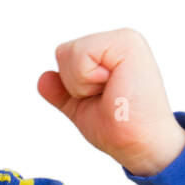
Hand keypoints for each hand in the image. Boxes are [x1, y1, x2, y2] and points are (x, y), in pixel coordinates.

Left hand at [36, 28, 184, 176]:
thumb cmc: (119, 128)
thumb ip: (62, 92)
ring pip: (69, 52)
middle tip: (107, 97)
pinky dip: (88, 79)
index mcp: (108, 54)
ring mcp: (124, 39)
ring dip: (83, 83)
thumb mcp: (81, 108)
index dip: (71, 85)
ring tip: (112, 92)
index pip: (64, 56)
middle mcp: (117, 41)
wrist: (140, 144)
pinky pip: (81, 53)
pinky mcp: (128, 42)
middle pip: (63, 52)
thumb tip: (44, 78)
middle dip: (75, 84)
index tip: (102, 98)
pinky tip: (114, 86)